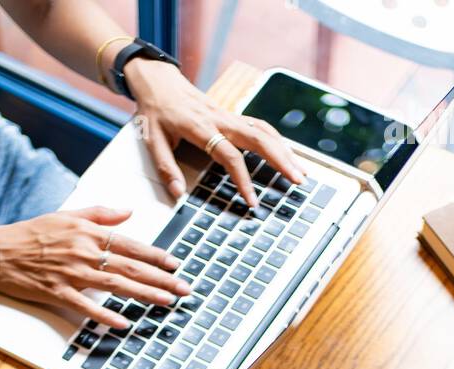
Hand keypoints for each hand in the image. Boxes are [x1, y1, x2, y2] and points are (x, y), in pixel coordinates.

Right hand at [0, 206, 189, 331]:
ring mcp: (71, 273)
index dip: (155, 256)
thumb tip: (129, 212)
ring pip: (116, 285)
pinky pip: (86, 306)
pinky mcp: (57, 292)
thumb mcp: (67, 214)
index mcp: (88, 232)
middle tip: (183, 289)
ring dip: (144, 295)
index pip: (130, 245)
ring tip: (166, 302)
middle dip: (161, 279)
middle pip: (130, 266)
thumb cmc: (31, 233)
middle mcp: (83, 251)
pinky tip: (124, 323)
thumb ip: (100, 213)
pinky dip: (105, 315)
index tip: (176, 264)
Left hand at [125, 60, 305, 205]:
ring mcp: (228, 116)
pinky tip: (286, 154)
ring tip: (300, 171)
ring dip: (284, 150)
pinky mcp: (232, 115)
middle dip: (281, 159)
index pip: (230, 156)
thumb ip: (166, 168)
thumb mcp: (153, 141)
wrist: (158, 82)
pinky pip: (259, 126)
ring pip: (264, 130)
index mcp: (201, 128)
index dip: (243, 180)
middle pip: (259, 138)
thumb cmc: (155, 112)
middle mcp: (220, 119)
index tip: (253, 201)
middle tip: (298, 180)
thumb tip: (178, 194)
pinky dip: (276, 140)